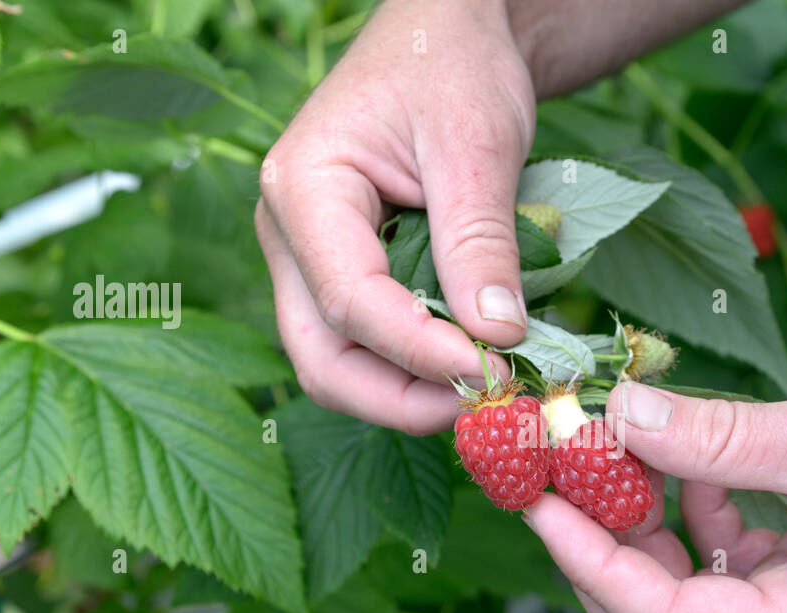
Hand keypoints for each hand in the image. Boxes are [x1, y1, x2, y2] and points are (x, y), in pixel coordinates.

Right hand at [255, 0, 534, 433]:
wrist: (446, 37)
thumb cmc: (453, 67)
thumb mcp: (477, 144)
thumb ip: (480, 241)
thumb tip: (497, 338)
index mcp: (303, 190)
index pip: (350, 301)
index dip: (422, 351)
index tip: (494, 370)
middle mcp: (289, 236)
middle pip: (323, 360)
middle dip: (402, 399)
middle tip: (484, 401)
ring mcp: (310, 263)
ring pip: (340, 366)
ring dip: (409, 394)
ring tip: (484, 387)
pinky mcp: (344, 279)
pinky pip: (366, 348)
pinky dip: (416, 371)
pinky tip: (469, 365)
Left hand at [523, 362, 786, 612]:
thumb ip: (720, 438)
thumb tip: (618, 415)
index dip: (590, 563)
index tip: (537, 501)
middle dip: (602, 568)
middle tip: (560, 491)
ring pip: (688, 610)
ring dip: (641, 543)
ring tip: (613, 465)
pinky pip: (726, 571)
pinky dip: (691, 524)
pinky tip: (687, 465)